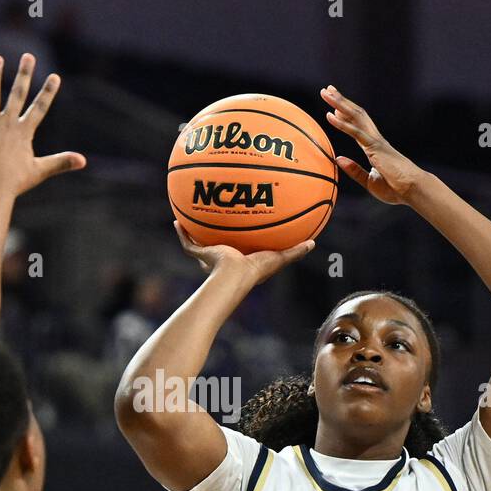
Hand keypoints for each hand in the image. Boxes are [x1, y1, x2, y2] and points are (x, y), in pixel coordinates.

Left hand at [0, 53, 85, 195]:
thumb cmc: (14, 183)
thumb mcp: (39, 171)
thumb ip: (61, 162)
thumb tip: (84, 161)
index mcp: (23, 132)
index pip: (39, 108)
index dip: (48, 93)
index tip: (55, 77)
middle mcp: (7, 124)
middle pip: (17, 94)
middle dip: (24, 74)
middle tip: (28, 56)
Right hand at [173, 221, 313, 283]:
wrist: (233, 275)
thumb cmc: (256, 271)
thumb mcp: (279, 258)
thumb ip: (295, 251)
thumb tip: (313, 243)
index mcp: (241, 259)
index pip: (241, 247)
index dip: (242, 239)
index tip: (244, 228)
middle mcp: (224, 257)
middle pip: (218, 243)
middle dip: (217, 234)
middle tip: (218, 218)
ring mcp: (210, 256)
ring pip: (200, 242)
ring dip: (196, 230)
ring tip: (194, 215)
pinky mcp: (201, 253)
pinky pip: (188, 242)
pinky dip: (181, 232)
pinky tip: (176, 220)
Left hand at [320, 85, 427, 204]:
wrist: (412, 190)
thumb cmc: (394, 189)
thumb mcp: (369, 181)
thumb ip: (354, 170)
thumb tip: (338, 159)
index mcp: (374, 147)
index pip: (357, 126)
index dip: (345, 115)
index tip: (334, 107)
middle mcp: (374, 139)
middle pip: (356, 114)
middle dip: (341, 101)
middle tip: (327, 89)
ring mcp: (375, 141)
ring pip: (355, 116)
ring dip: (340, 103)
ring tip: (326, 92)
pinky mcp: (375, 147)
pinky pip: (356, 132)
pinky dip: (342, 123)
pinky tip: (330, 115)